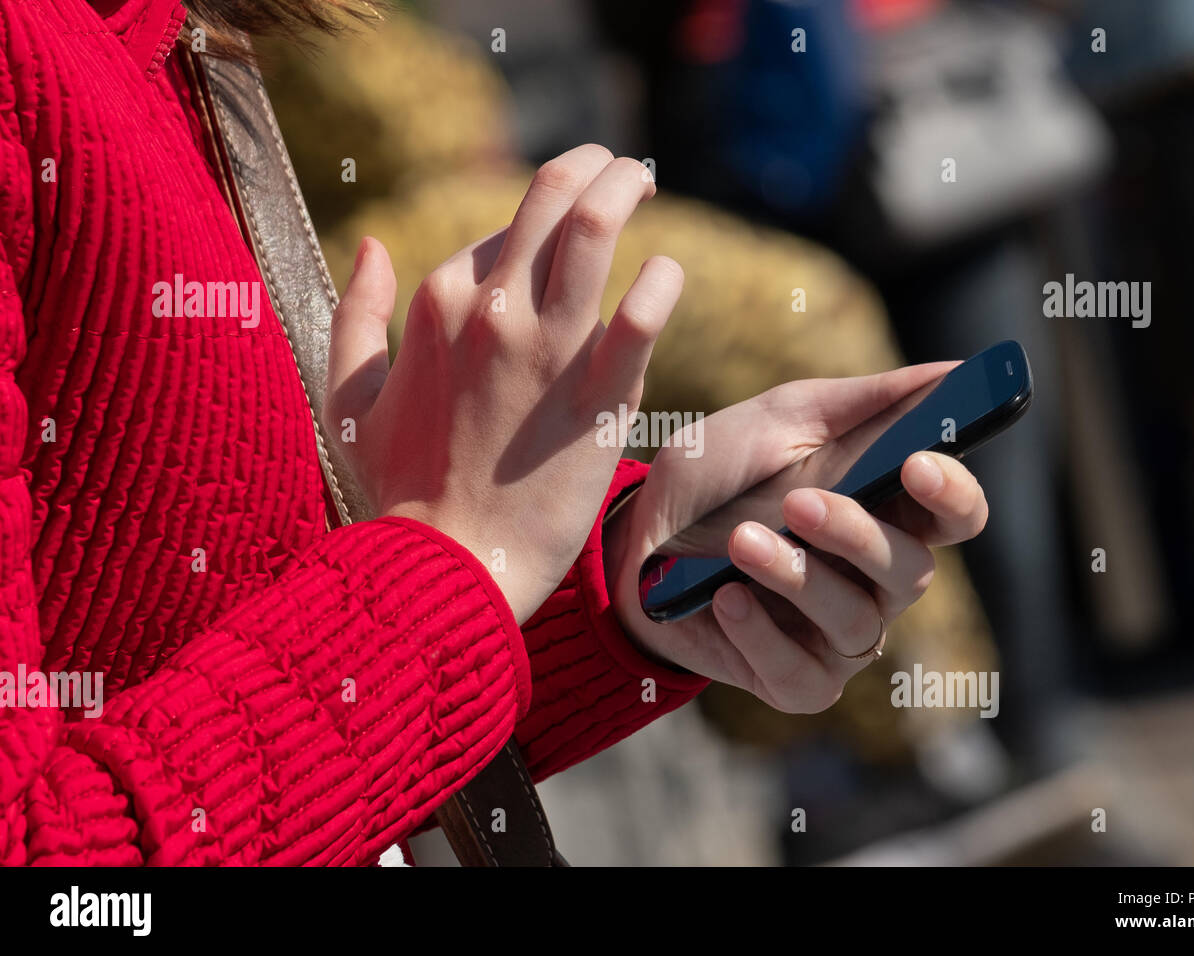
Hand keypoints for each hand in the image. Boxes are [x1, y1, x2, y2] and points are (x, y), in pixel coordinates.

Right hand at [327, 144, 682, 621]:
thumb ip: (355, 312)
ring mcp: (546, 348)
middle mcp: (491, 308)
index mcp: (436, 303)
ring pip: (596, 226)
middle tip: (623, 170)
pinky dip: (662, 280)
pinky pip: (643, 312)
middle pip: (553, 195)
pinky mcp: (598, 396)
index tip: (568, 227)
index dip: (541, 223)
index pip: (505, 229)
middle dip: (594, 165)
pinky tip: (666, 273)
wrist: (447, 568)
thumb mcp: (349, 397)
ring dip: (627, 187)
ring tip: (645, 185)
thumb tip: (371, 243)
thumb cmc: (398, 492)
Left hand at [604, 365, 989, 711]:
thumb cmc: (718, 476)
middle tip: (800, 503)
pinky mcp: (797, 682)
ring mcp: (839, 637)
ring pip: (856, 623)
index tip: (918, 463)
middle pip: (912, 571)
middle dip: (856, 536)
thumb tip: (953, 370)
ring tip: (739, 542)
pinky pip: (804, 675)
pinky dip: (762, 635)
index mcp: (888, 512)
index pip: (956, 514)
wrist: (632, 541)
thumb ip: (863, 402)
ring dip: (796, 579)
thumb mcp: (779, 421)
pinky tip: (726, 599)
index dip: (952, 493)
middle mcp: (877, 581)